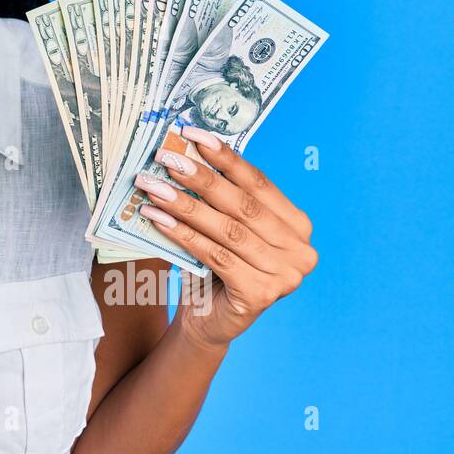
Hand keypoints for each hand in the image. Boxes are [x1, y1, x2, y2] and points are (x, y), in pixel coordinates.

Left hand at [133, 125, 316, 350]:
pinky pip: (215, 255)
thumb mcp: (224, 228)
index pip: (259, 182)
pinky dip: (183, 234)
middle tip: (166, 158)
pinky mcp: (261, 295)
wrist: (210, 320)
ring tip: (153, 186)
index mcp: (297, 225)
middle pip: (242, 204)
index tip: (193, 134)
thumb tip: (185, 152)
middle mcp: (300, 249)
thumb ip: (219, 199)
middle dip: (200, 177)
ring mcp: (285, 275)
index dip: (225, 157)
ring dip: (185, 205)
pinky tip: (157, 218)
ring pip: (227, 230)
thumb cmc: (216, 267)